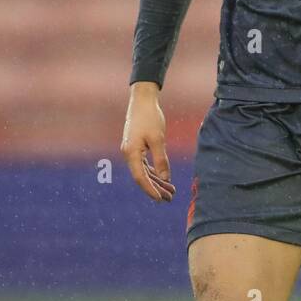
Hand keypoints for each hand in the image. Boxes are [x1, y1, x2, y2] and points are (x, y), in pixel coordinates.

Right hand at [122, 82, 175, 202]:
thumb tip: (166, 178)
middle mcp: (129, 154)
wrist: (142, 101)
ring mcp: (132, 151)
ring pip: (144, 171)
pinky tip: (164, 178)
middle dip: (156, 188)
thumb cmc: (150, 117)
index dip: (150, 190)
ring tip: (171, 190)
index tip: (161, 199)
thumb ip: (161, 160)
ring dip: (157, 181)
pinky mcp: (136, 147)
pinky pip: (145, 164)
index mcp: (131, 153)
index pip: (140, 177)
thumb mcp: (158, 139)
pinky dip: (154, 171)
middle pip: (142, 177)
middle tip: (170, 198)